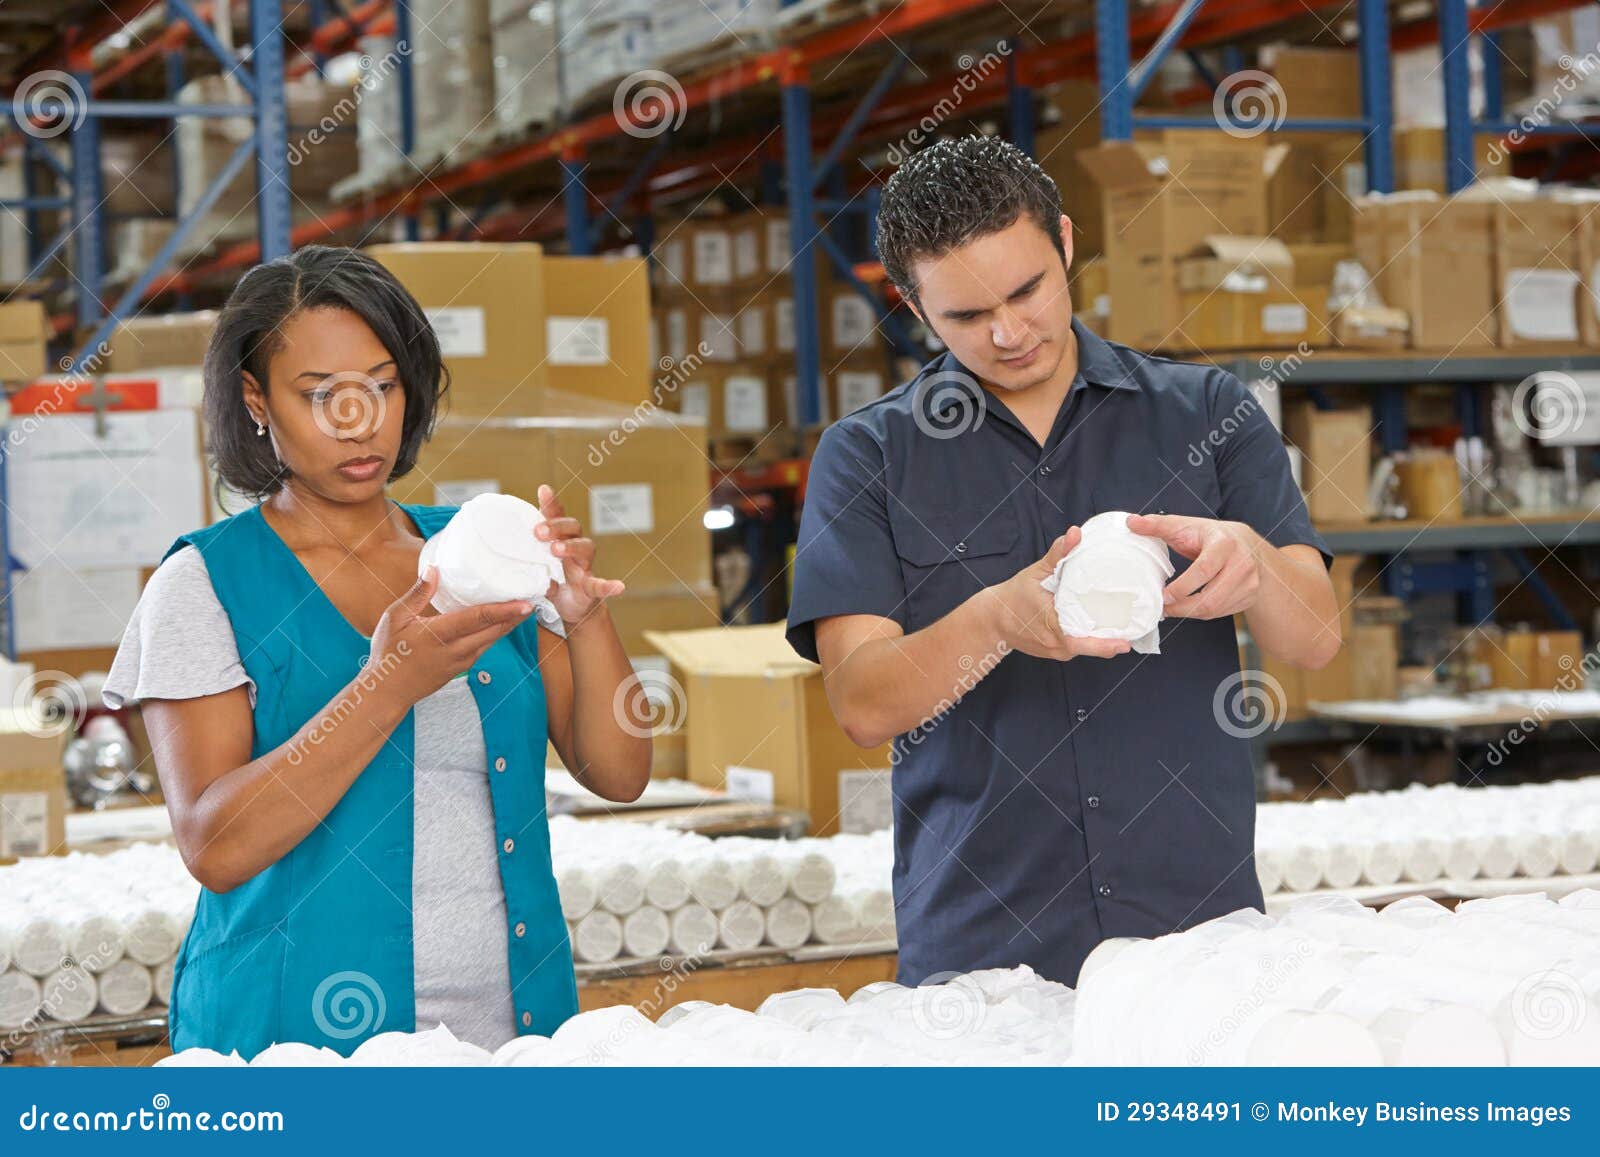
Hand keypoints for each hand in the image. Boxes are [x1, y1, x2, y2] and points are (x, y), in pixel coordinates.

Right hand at [368, 568, 533, 702]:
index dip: (504, 610)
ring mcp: (461, 662)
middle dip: (516, 616)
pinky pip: (484, 647)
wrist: (387, 692)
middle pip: (494, 630)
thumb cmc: (388, 653)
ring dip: (509, 624)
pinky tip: (501, 621)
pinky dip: (496, 633)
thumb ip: (417, 594)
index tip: (525, 602)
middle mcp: (456, 650)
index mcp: (439, 635)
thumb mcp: (394, 619)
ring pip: (492, 640)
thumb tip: (433, 569)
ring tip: (524, 607)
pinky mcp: (462, 668)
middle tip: (535, 597)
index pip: (478, 619)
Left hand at [535, 484, 625, 625]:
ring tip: (556, 549)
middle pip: (572, 527)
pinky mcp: (591, 587)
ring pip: (585, 548)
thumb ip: (525, 552)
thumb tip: (503, 539)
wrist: (570, 606)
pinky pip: (601, 585)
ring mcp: (585, 566)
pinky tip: (619, 587)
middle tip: (538, 532)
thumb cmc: (552, 579)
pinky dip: (610, 585)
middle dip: (556, 526)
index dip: (552, 503)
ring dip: (571, 546)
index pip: (557, 516)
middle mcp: (575, 547)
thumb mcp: (535, 563)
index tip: (543, 490)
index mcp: (560, 538)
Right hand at [982, 527, 1132, 661]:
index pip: (1081, 641)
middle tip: (1132, 634)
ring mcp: (1055, 652)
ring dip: (1102, 642)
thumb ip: (1058, 553)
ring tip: (1122, 628)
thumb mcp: (1036, 572)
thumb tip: (1076, 533)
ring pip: (1085, 649)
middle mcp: (1055, 644)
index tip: (1125, 643)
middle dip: (1111, 643)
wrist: (993, 620)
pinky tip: (1102, 629)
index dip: (1104, 645)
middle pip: (1089, 648)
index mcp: (1051, 624)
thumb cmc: (1014, 596)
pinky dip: (1090, 640)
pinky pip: (1078, 648)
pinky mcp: (1055, 653)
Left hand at [1126, 513, 1261, 619]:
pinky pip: (1221, 613)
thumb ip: (1157, 525)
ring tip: (1171, 609)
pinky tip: (1188, 607)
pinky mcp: (1250, 596)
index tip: (1162, 596)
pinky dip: (1202, 613)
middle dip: (1182, 607)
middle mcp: (1242, 564)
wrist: (1249, 545)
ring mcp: (1249, 582)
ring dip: (1189, 613)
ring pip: (1215, 609)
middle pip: (1210, 598)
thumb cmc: (1211, 535)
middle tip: (1162, 608)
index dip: (1181, 587)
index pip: (1203, 570)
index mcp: (1224, 543)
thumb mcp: (1186, 526)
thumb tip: (1130, 522)